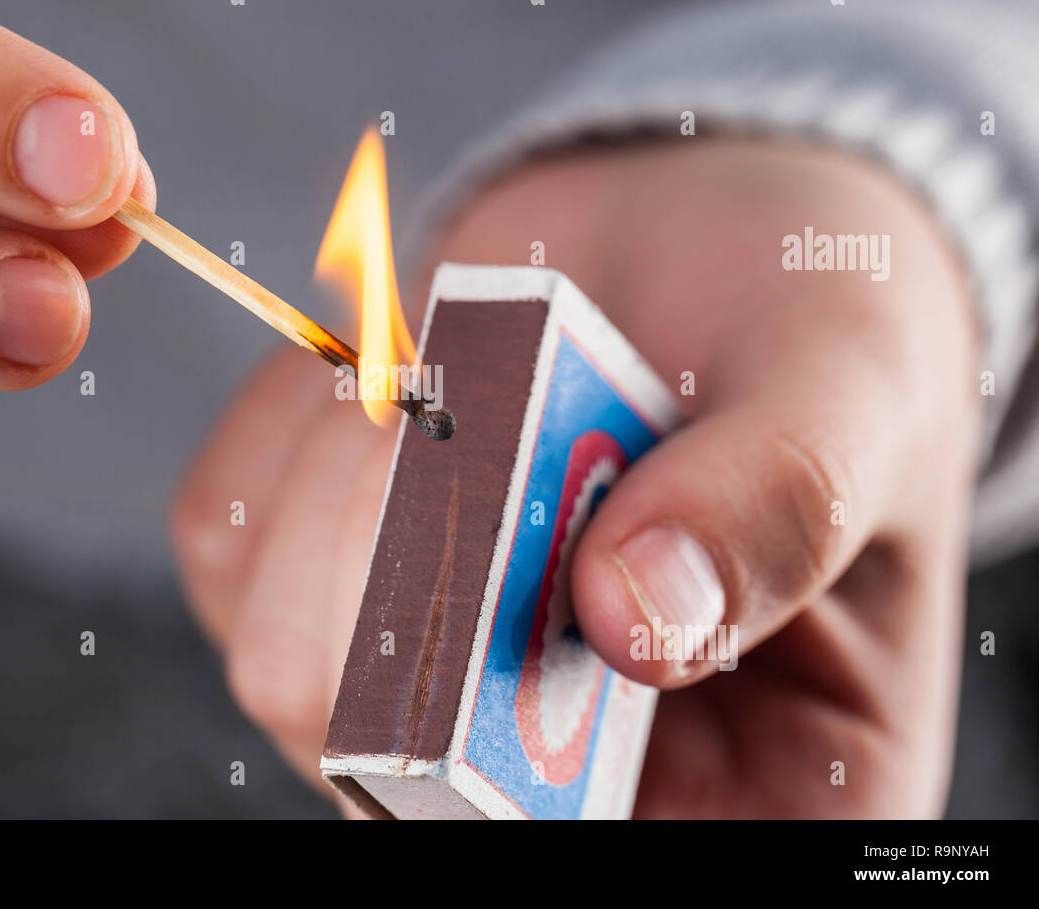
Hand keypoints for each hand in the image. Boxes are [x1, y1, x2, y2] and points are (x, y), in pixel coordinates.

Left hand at [173, 138, 977, 816]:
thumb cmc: (810, 320)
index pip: (556, 845)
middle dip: (433, 550)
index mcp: (748, 790)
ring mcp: (415, 697)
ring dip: (368, 466)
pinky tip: (418, 368)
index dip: (512, 746)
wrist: (696, 232)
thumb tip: (631, 615)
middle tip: (519, 399)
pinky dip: (305, 425)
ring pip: (277, 652)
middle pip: (379, 765)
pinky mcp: (317, 592)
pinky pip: (227, 539)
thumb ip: (773, 504)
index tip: (566, 560)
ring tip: (488, 366)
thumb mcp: (848, 390)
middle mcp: (555, 777)